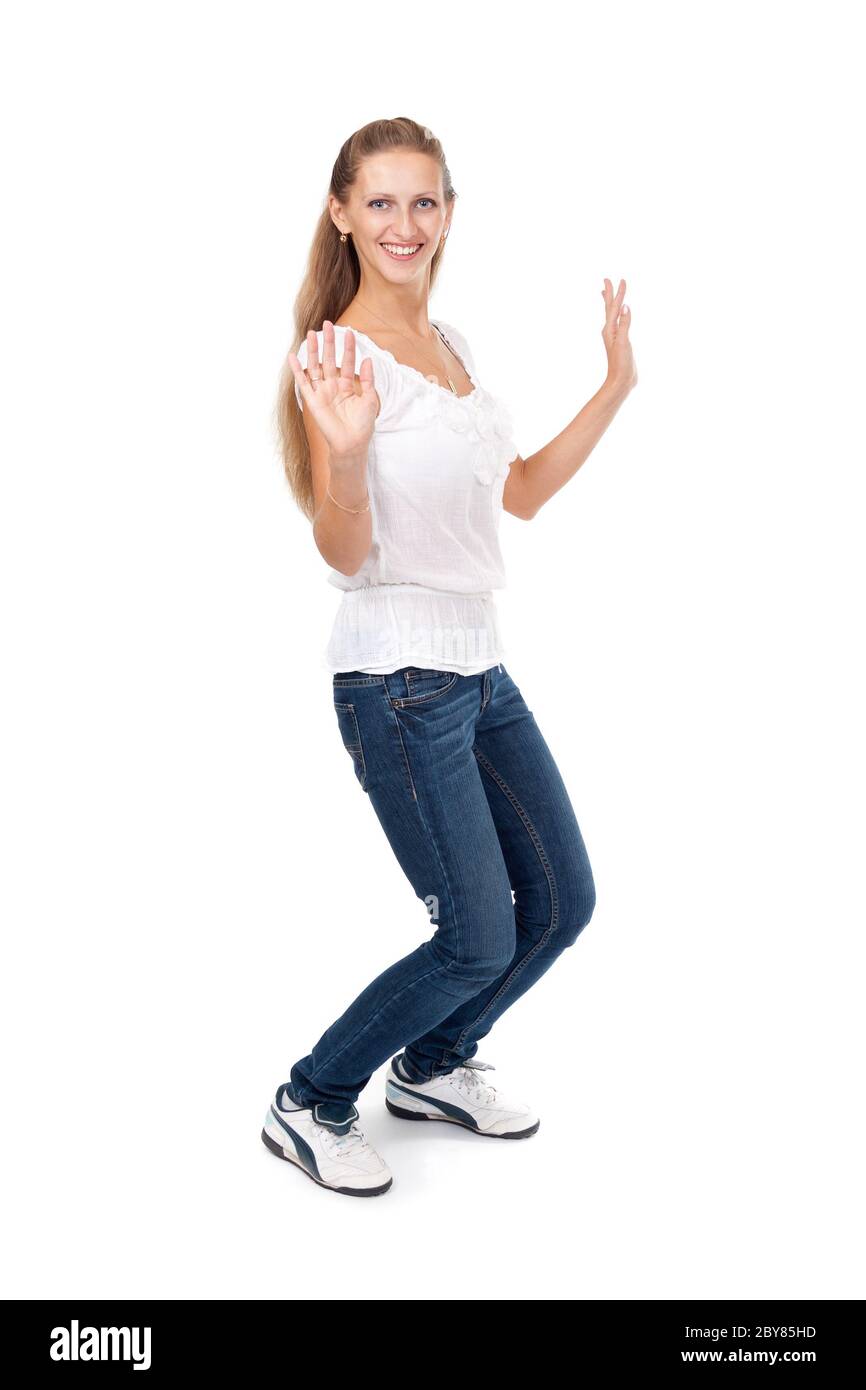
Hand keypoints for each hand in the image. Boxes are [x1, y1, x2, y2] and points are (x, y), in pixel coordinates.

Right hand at [288, 321, 378, 459]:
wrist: (352, 444)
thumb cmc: (363, 425)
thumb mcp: (371, 399)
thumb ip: (369, 380)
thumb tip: (368, 359)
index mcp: (348, 387)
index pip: (348, 363)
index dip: (348, 348)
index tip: (349, 333)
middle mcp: (333, 387)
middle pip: (330, 360)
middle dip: (329, 343)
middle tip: (328, 324)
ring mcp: (322, 393)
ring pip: (316, 367)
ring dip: (314, 351)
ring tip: (312, 333)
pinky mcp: (312, 401)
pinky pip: (303, 383)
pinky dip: (297, 370)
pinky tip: (293, 356)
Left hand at [601, 278, 636, 394]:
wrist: (620, 381)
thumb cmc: (621, 364)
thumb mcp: (623, 343)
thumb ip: (624, 324)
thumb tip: (625, 307)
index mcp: (609, 329)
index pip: (614, 307)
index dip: (618, 293)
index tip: (620, 280)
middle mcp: (610, 331)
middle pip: (610, 308)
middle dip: (610, 294)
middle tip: (607, 280)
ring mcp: (615, 336)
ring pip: (612, 315)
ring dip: (611, 303)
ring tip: (607, 294)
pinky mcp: (621, 342)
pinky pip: (619, 323)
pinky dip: (618, 315)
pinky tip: (619, 315)